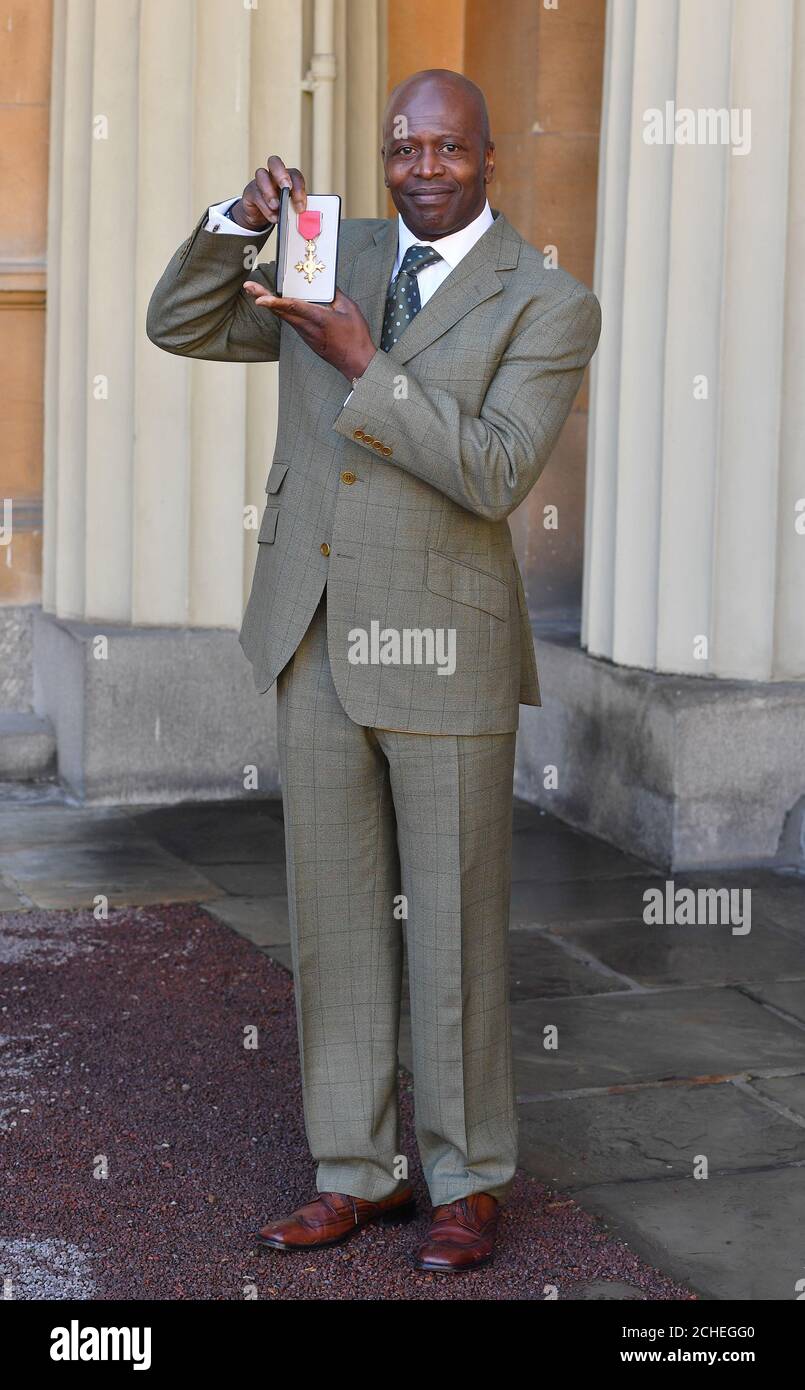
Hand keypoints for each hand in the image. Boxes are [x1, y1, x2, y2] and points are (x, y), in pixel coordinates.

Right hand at [228, 156, 305, 230]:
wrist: (260, 217)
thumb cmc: (279, 208)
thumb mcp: (290, 208)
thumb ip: (295, 207)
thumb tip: (301, 214)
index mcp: (287, 176)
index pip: (294, 175)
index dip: (299, 188)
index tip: (300, 207)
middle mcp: (272, 174)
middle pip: (274, 162)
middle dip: (281, 175)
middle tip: (287, 189)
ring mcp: (259, 181)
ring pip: (261, 175)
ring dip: (270, 192)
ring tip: (276, 207)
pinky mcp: (250, 192)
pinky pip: (256, 195)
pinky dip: (265, 208)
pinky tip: (273, 217)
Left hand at [242, 284, 375, 381]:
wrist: (356, 362)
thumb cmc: (356, 338)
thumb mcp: (350, 309)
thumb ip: (336, 294)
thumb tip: (326, 284)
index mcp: (319, 319)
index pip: (294, 308)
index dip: (275, 302)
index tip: (259, 299)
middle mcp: (308, 328)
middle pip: (281, 311)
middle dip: (262, 298)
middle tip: (248, 287)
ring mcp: (305, 334)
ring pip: (284, 316)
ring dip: (269, 303)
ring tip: (256, 291)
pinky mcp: (306, 337)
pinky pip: (291, 321)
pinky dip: (281, 310)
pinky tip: (275, 302)